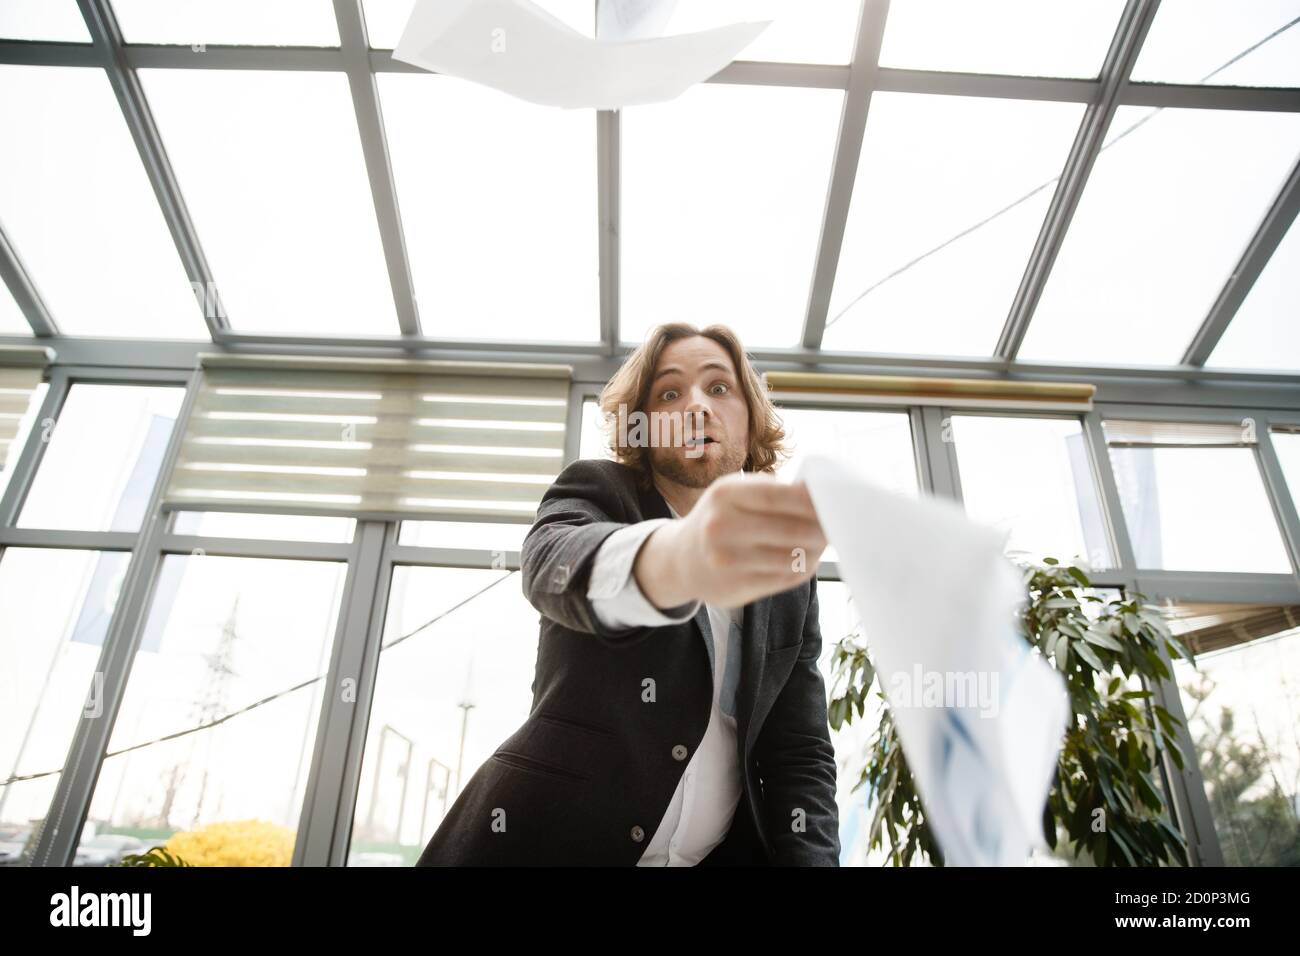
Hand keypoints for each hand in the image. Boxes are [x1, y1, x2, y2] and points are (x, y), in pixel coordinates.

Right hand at [635, 472, 826, 609]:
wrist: (681, 560)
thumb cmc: (721, 519)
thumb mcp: (735, 494)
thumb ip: (773, 493)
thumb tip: (824, 496)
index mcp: (724, 494)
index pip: (778, 495)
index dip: (812, 500)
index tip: (834, 501)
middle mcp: (721, 527)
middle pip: (791, 529)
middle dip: (822, 528)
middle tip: (837, 525)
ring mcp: (727, 560)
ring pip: (792, 557)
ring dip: (816, 551)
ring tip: (821, 543)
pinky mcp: (736, 588)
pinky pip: (785, 578)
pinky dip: (803, 568)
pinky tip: (805, 559)